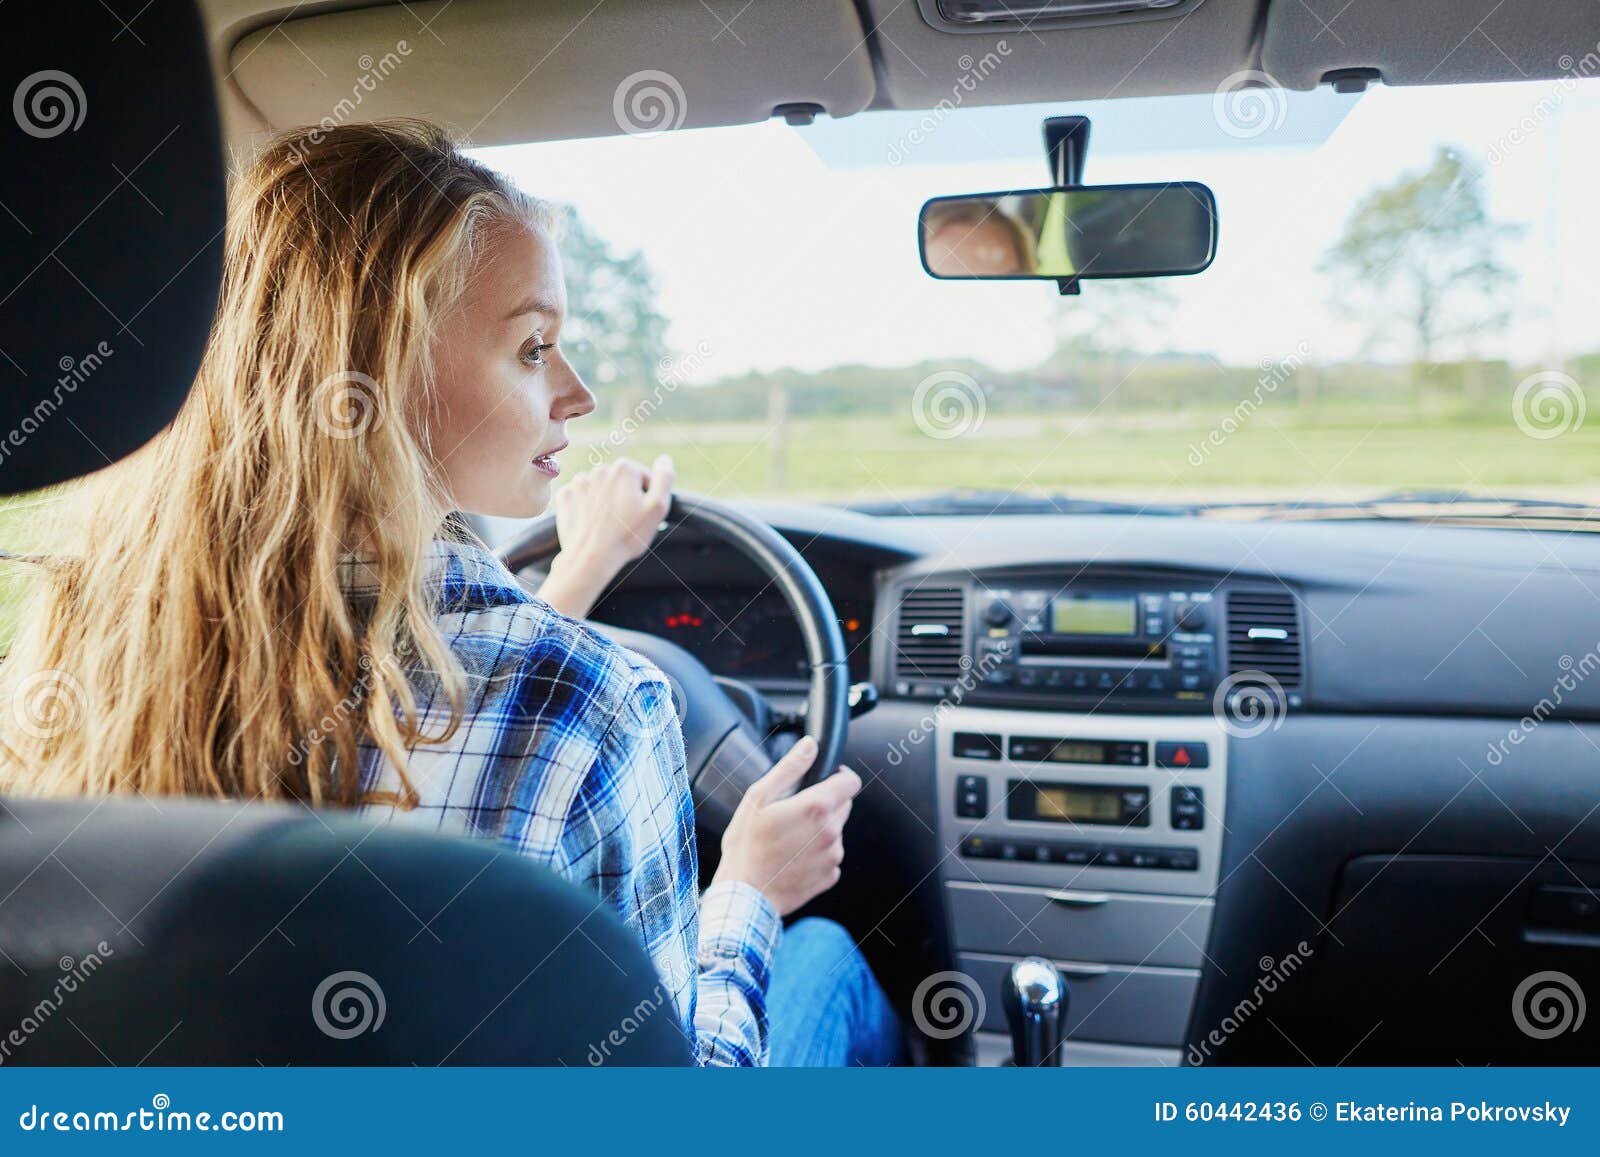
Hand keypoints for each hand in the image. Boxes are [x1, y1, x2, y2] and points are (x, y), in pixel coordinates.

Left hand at [538, 455, 673, 617]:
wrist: (590, 558)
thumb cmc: (627, 535)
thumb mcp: (657, 508)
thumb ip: (664, 479)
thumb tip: (664, 459)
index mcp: (624, 468)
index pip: (643, 477)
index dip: (646, 497)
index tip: (641, 514)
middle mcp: (600, 469)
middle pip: (620, 481)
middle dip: (624, 496)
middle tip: (625, 521)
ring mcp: (579, 482)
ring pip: (600, 488)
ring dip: (605, 500)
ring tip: (608, 523)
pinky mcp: (566, 496)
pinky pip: (580, 497)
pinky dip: (586, 506)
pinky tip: (592, 522)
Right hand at [712, 735, 862, 915]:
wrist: (745, 895)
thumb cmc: (746, 846)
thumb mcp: (758, 798)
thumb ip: (790, 768)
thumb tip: (810, 746)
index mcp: (817, 807)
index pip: (851, 782)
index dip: (838, 776)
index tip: (823, 780)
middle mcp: (831, 831)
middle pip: (843, 805)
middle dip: (823, 803)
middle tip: (792, 813)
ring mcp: (833, 856)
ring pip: (835, 831)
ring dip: (819, 830)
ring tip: (787, 839)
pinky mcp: (829, 876)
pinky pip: (830, 856)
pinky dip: (816, 854)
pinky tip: (791, 857)